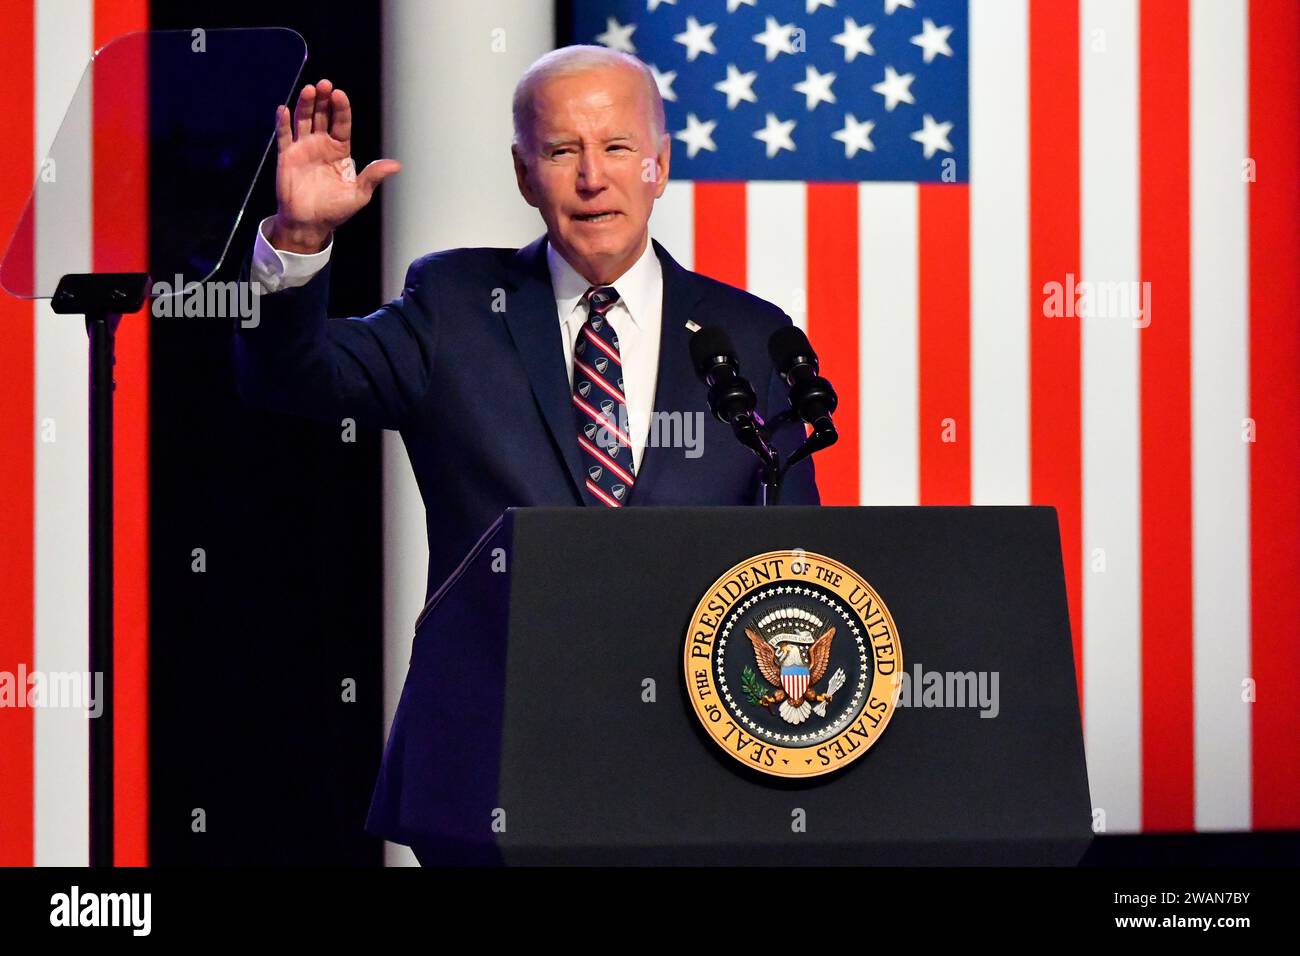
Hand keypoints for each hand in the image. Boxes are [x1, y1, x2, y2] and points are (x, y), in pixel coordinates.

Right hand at [269, 79, 400, 252]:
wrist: (310, 223)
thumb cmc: (335, 210)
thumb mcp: (359, 194)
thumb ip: (373, 176)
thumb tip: (396, 165)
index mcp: (340, 151)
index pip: (341, 123)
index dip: (341, 109)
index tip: (340, 95)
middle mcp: (321, 145)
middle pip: (322, 116)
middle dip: (323, 100)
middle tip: (324, 84)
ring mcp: (303, 148)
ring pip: (303, 120)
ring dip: (305, 104)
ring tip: (309, 90)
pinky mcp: (286, 156)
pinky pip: (284, 135)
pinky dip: (283, 122)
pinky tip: (284, 109)